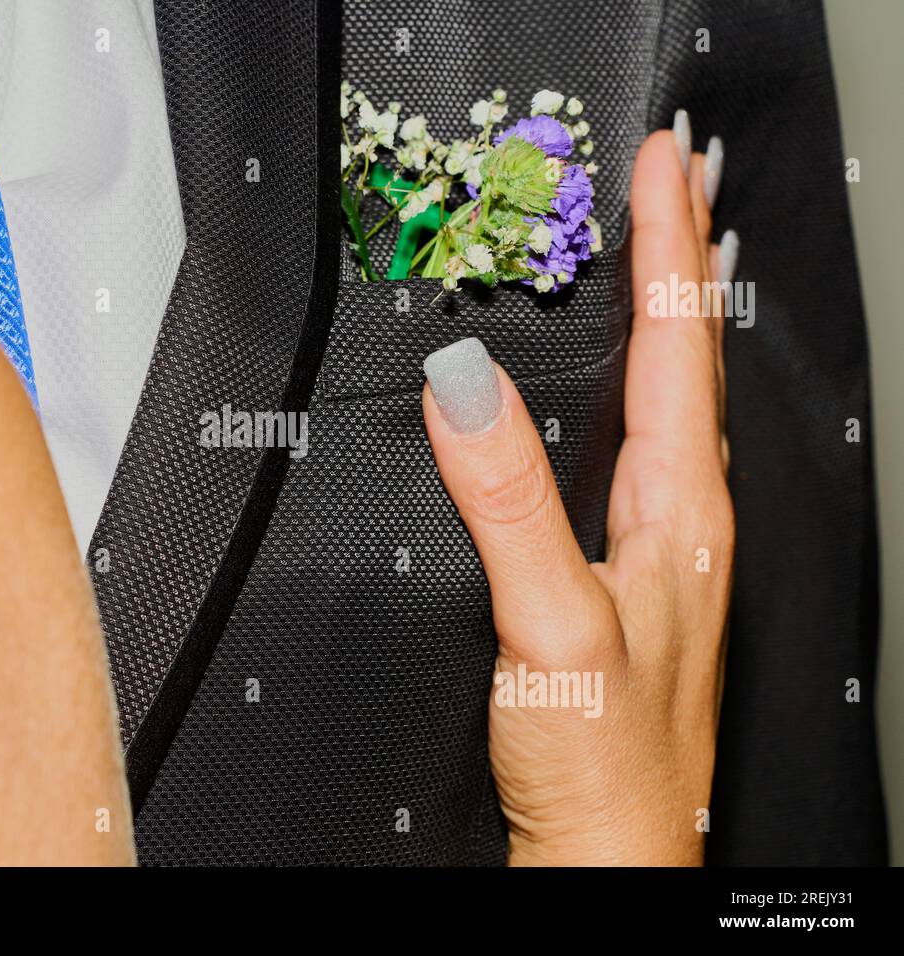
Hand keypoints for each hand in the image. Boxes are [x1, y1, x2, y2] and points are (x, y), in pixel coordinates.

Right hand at [421, 120, 735, 864]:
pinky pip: (635, 454)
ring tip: (653, 261)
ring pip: (668, 404)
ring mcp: (657, 550)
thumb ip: (508, 501)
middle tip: (663, 188)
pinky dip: (629, 394)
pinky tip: (614, 399)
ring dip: (661, 321)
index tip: (663, 167)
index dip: (667, 245)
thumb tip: (463, 388)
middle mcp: (681, 521)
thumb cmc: (606, 762)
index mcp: (680, 512)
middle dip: (675, 261)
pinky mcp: (622, 579)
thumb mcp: (551, 619)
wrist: (608, 854)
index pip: (679, 346)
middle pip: (688, 360)